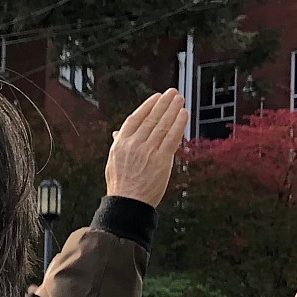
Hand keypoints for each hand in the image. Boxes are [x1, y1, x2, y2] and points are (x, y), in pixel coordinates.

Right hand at [105, 90, 187, 206]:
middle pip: (151, 118)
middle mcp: (134, 144)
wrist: (128, 204)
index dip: (147, 106)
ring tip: (180, 99)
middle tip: (172, 92)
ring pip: (162, 125)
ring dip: (173, 109)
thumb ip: (118, 144)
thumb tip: (117, 133)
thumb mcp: (113, 162)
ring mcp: (148, 151)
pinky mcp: (161, 160)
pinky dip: (179, 124)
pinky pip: (172, 138)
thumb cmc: (121, 185)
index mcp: (120, 143)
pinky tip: (184, 114)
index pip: (135, 118)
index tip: (156, 97)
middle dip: (163, 103)